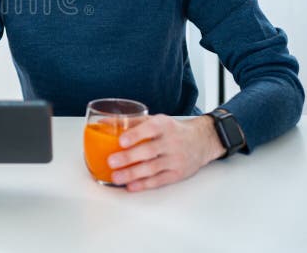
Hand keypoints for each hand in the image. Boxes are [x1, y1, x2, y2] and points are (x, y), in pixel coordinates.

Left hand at [106, 114, 224, 191]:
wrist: (201, 141)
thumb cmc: (172, 130)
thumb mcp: (156, 120)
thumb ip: (132, 121)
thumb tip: (104, 121)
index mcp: (164, 125)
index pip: (150, 128)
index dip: (135, 135)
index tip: (121, 141)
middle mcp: (171, 142)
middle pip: (149, 151)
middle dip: (129, 157)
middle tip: (111, 162)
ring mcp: (175, 159)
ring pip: (153, 168)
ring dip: (132, 174)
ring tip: (116, 177)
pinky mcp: (178, 174)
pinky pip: (159, 180)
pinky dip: (144, 184)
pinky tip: (131, 186)